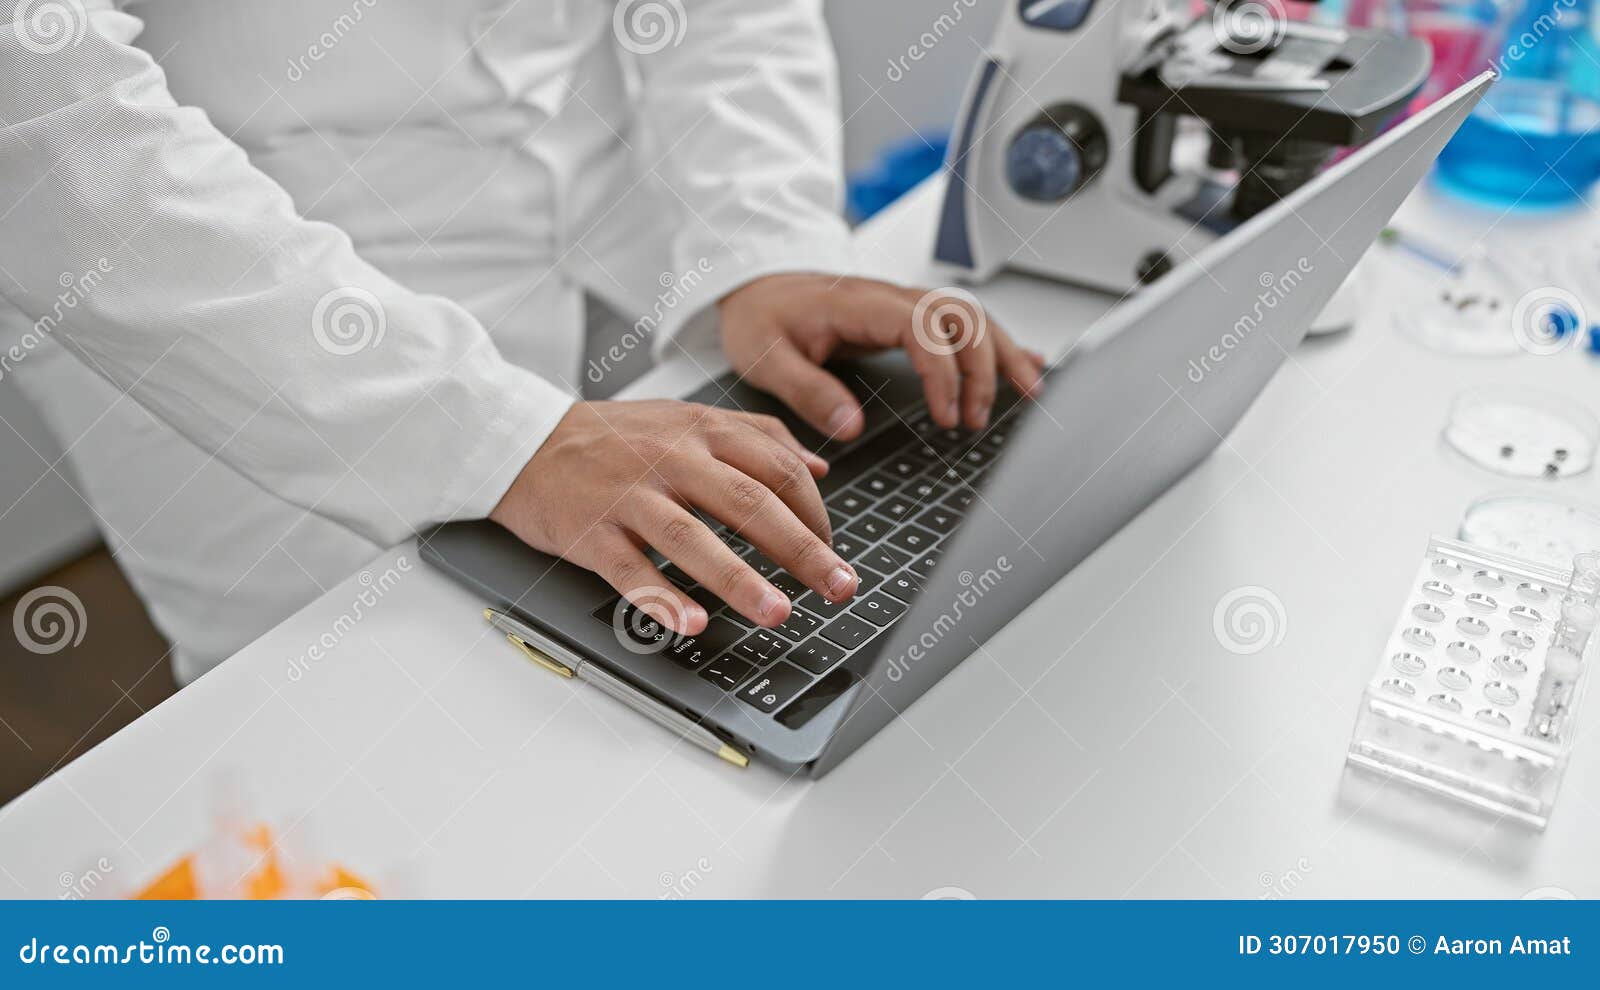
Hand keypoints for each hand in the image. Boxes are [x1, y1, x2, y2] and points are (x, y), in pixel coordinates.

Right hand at [489, 400, 857, 634]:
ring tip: (778, 613)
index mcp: (703, 431)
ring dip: (740, 580)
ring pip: (693, 538)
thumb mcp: (689, 418)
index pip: (778, 469)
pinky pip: (631, 569)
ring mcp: (631, 495)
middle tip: (838, 587)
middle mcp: (672, 459)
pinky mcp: (593, 531)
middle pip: (749, 503)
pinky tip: (692, 623)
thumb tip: (819, 465)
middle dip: (802, 549)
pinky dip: (661, 597)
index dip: (816, 513)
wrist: (526, 441)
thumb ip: (757, 435)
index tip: (836, 551)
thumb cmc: (615, 437)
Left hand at [718, 274, 1045, 439]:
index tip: (946, 416)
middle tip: (975, 420)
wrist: (756, 284)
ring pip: (972, 316)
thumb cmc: (761, 317)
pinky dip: (999, 344)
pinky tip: (1026, 365)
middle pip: (962, 317)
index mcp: (860, 304)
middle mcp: (891, 297)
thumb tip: (850, 426)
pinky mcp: (909, 315)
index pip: (923, 328)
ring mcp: (904, 303)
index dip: (943, 373)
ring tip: (1027, 394)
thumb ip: (807, 391)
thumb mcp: (765, 357)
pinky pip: (964, 323)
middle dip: (983, 368)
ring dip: (1003, 354)